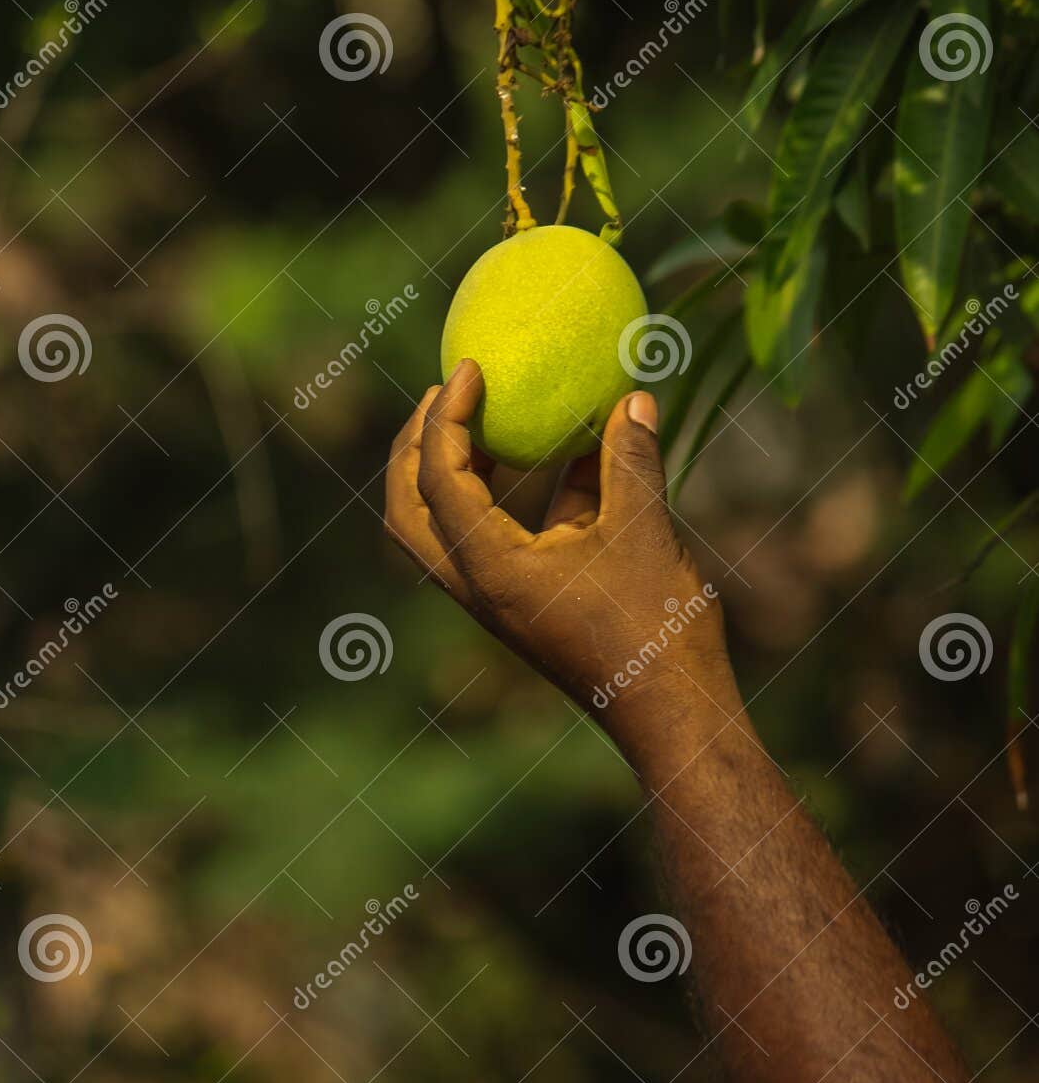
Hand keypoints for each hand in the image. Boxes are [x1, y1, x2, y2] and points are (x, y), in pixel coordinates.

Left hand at [384, 359, 735, 743]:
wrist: (673, 714)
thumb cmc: (655, 630)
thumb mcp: (644, 533)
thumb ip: (630, 462)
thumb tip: (632, 397)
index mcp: (489, 570)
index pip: (439, 480)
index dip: (446, 416)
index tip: (469, 368)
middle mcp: (479, 587)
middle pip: (409, 511)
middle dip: (415, 449)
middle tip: (442, 395)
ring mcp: (500, 599)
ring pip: (449, 528)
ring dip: (457, 472)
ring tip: (487, 416)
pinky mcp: (530, 603)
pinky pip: (503, 538)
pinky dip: (516, 496)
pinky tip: (565, 456)